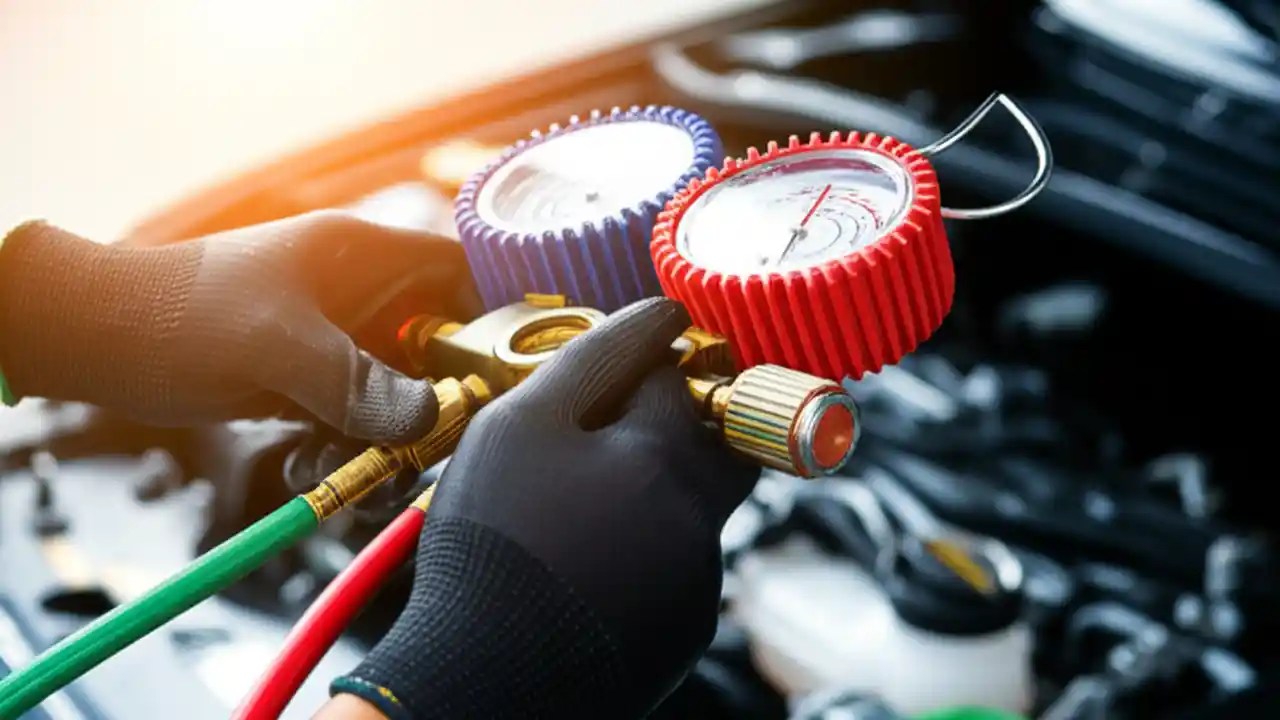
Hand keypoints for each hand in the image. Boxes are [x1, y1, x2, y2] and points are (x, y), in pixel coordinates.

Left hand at [0, 213, 475, 442]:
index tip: (505, 370)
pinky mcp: (313, 379)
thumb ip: (355, 383)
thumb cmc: (180, 314)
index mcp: (361, 255)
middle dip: (439, 400)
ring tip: (361, 472)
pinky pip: (358, 416)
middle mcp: (359, 294)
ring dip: (388, 438)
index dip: (493, 313)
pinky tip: (311, 465)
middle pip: (437, 345)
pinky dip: (348, 447)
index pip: (458, 271)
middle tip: (435, 446)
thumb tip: (428, 421)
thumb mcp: (276, 346)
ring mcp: (336, 338)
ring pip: (399, 391)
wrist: (99, 340)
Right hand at [330, 298, 759, 718]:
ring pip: (694, 507)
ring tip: (572, 514)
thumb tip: (658, 317)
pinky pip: (677, 566)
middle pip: (715, 442)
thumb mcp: (520, 425)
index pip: (679, 375)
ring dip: (652, 494)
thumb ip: (595, 358)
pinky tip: (582, 565)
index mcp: (667, 455)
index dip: (641, 365)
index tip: (614, 373)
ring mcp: (697, 577)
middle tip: (607, 438)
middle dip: (671, 428)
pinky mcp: (685, 629)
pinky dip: (642, 552)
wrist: (484, 679)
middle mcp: (700, 515)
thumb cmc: (493, 545)